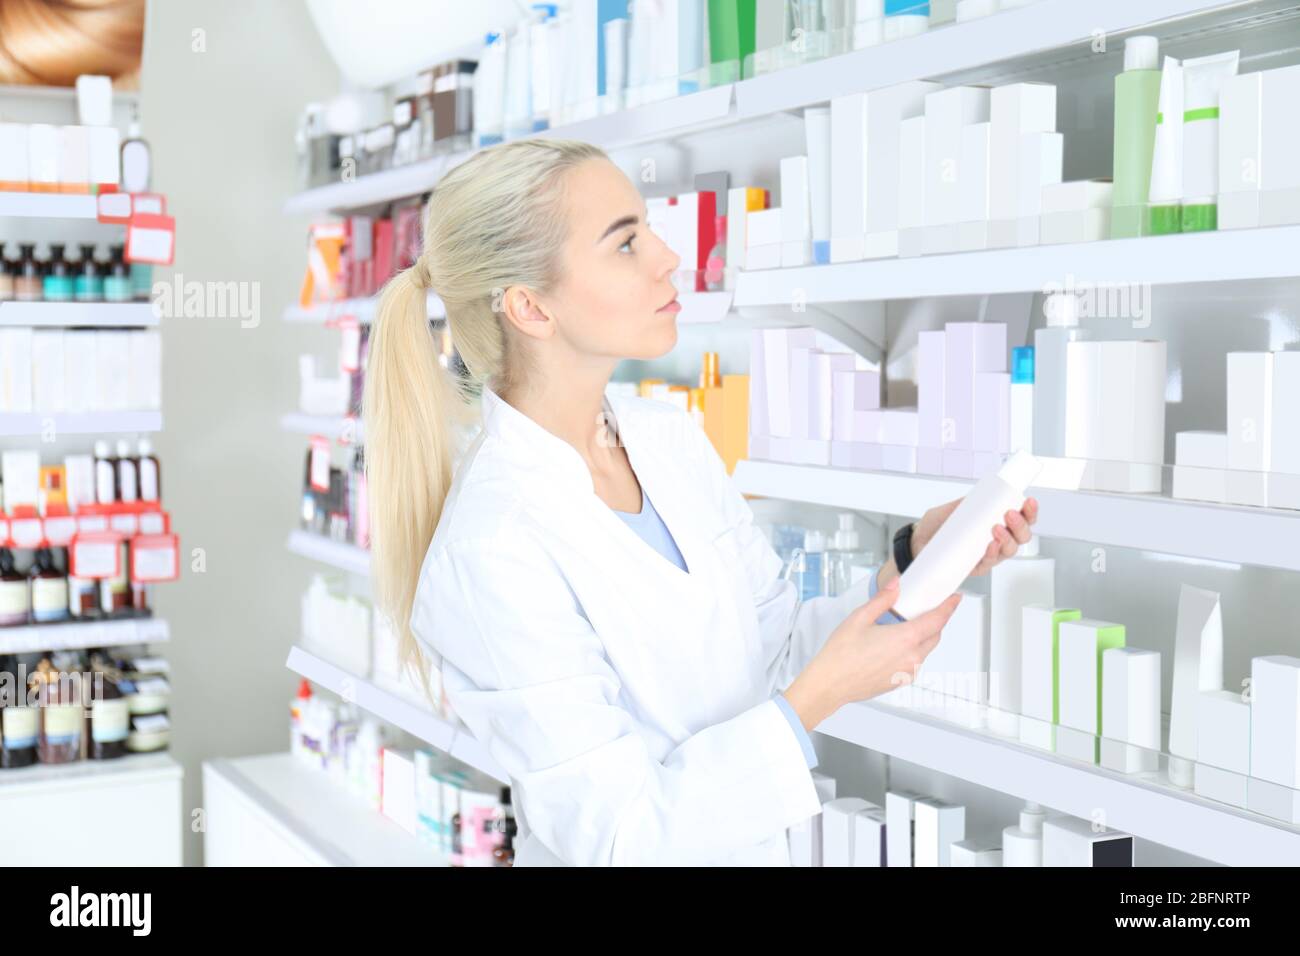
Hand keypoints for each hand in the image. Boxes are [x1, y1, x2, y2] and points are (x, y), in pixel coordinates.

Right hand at [783, 579, 962, 728]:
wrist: (830, 684)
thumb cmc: (840, 655)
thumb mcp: (859, 618)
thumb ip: (882, 599)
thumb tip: (895, 587)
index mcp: (905, 639)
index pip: (938, 620)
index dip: (949, 607)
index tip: (955, 599)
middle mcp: (911, 658)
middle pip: (935, 635)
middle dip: (935, 621)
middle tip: (923, 609)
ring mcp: (908, 672)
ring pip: (925, 650)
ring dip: (921, 637)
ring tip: (900, 628)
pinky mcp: (901, 682)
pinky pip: (914, 662)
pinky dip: (911, 651)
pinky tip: (890, 646)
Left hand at [911, 496, 1038, 576]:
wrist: (917, 541)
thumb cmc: (937, 525)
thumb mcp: (954, 507)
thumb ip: (969, 501)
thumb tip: (985, 492)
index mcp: (996, 522)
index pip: (1022, 518)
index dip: (1029, 511)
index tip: (1028, 501)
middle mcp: (997, 539)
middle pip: (1022, 536)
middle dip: (1020, 525)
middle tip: (1009, 514)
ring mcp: (988, 554)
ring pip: (1010, 551)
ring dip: (1007, 539)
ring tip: (996, 528)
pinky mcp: (976, 567)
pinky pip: (990, 563)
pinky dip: (992, 554)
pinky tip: (989, 545)